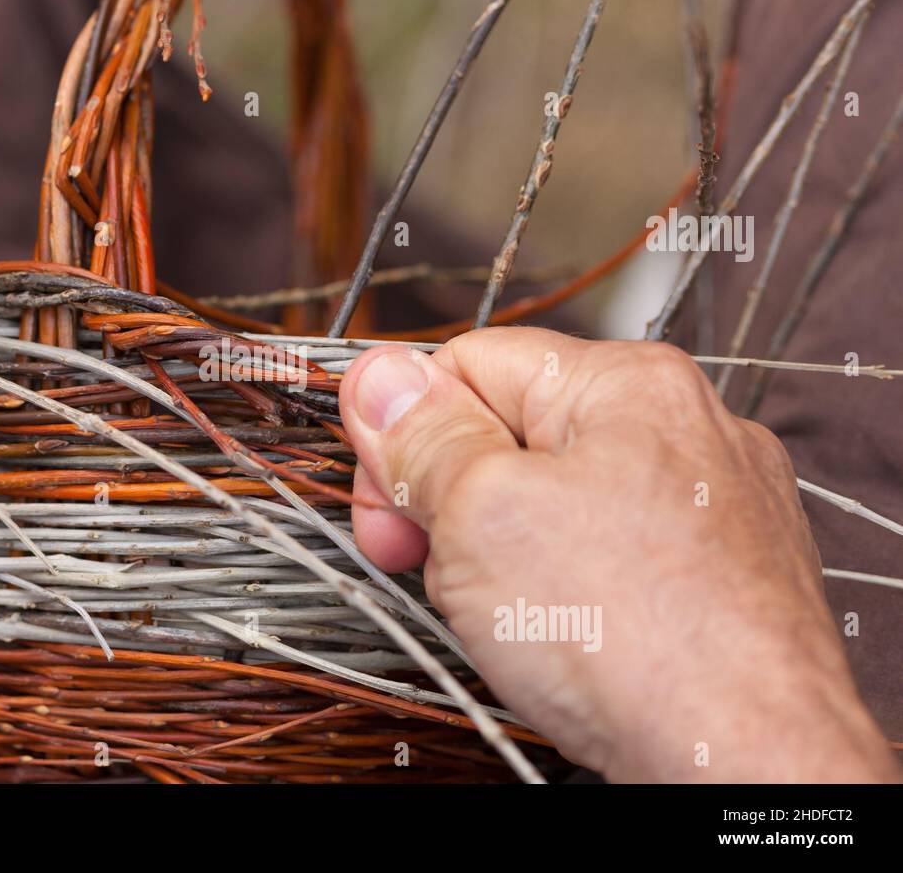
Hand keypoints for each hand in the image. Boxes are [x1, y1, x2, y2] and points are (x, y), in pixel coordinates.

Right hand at [339, 327, 895, 781]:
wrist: (748, 760)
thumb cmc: (637, 638)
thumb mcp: (482, 515)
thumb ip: (422, 436)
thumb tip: (377, 375)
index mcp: (626, 382)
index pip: (469, 364)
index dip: (409, 435)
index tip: (389, 510)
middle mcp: (682, 429)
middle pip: (510, 438)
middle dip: (457, 507)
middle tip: (441, 571)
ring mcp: (711, 505)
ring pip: (553, 509)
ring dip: (505, 561)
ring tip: (516, 621)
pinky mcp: (721, 575)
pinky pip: (605, 562)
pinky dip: (567, 597)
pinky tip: (566, 642)